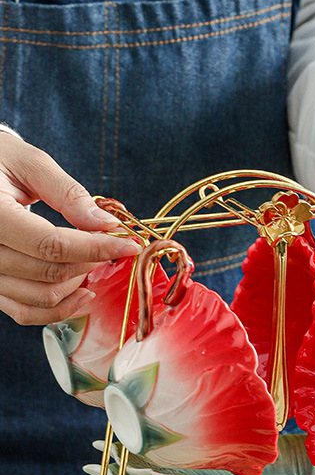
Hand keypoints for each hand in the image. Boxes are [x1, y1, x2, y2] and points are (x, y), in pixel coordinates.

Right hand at [0, 132, 140, 324]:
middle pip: (49, 272)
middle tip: (112, 245)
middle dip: (91, 261)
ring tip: (93, 259)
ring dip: (77, 284)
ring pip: (40, 297)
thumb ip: (67, 193)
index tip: (130, 245)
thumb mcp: (29, 163)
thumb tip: (106, 225)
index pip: (51, 245)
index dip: (96, 248)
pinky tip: (82, 292)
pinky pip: (24, 311)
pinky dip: (58, 308)